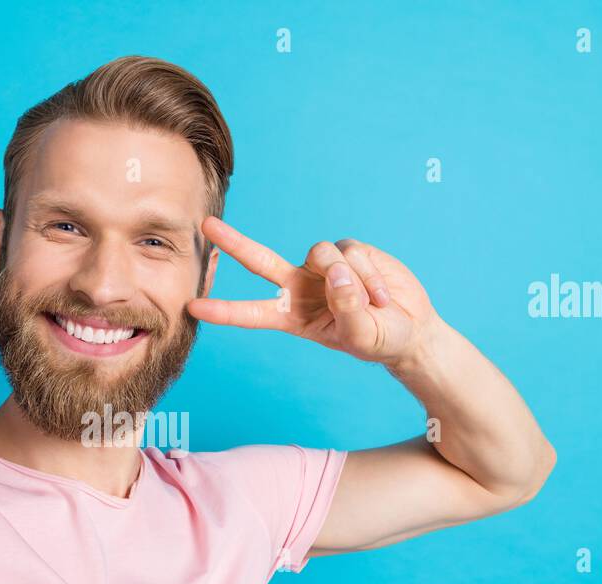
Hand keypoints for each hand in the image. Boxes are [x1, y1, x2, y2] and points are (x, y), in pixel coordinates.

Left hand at [187, 216, 438, 365]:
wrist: (408, 328)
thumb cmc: (379, 340)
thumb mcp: (362, 336)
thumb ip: (348, 309)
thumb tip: (337, 272)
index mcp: (291, 316)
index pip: (251, 313)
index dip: (223, 310)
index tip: (192, 307)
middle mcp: (299, 287)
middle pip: (260, 261)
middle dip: (234, 243)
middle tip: (206, 225)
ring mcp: (321, 267)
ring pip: (322, 255)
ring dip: (352, 280)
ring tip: (374, 303)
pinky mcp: (347, 251)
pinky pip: (352, 252)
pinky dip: (370, 274)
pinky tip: (383, 293)